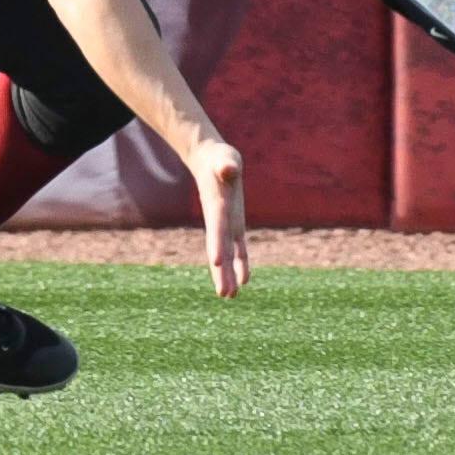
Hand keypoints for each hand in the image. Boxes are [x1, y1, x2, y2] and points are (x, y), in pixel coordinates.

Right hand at [186, 140, 249, 297]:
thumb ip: (226, 166)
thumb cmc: (219, 157)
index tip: (217, 262)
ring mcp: (226, 225)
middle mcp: (219, 221)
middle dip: (222, 272)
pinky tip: (244, 281)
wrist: (209, 160)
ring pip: (227, 254)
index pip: (217, 227)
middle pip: (219, 249)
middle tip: (225, 295)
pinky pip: (238, 248)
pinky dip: (240, 263)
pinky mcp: (235, 225)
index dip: (217, 243)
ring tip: (229, 296)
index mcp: (217, 206)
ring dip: (228, 274)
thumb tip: (229, 170)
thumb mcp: (225, 158)